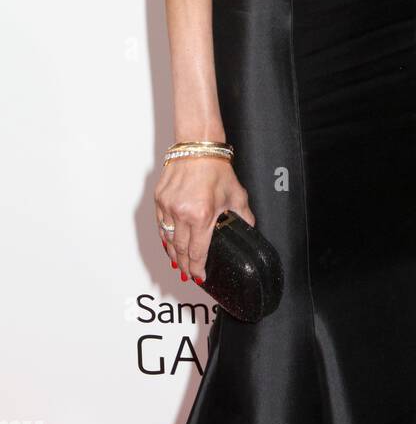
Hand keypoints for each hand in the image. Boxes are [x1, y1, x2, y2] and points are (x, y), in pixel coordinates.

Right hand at [154, 156, 253, 284]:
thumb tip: (248, 228)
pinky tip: (170, 243)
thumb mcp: (236, 195)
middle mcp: (182, 214)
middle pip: (180, 251)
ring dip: (173, 254)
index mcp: (202, 216)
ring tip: (179, 263)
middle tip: (189, 275)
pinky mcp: (159, 199)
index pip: (197, 252)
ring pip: (167, 240)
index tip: (200, 277)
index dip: (198, 269)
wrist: (198, 146)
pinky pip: (161, 225)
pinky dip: (165, 237)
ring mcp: (168, 207)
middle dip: (185, 266)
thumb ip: (243, 216)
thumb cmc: (217, 168)